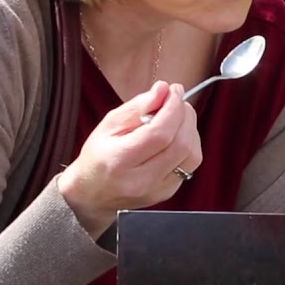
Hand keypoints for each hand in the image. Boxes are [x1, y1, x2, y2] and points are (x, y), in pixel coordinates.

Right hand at [59, 81, 201, 236]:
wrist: (92, 194)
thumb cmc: (97, 157)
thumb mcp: (108, 125)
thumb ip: (137, 106)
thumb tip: (163, 90)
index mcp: (119, 161)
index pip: (159, 133)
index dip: (173, 108)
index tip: (174, 90)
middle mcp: (141, 180)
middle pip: (180, 144)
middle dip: (185, 116)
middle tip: (176, 101)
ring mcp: (157, 190)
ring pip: (192, 156)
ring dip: (191, 130)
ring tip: (177, 117)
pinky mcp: (168, 193)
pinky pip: (190, 165)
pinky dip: (189, 144)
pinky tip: (177, 136)